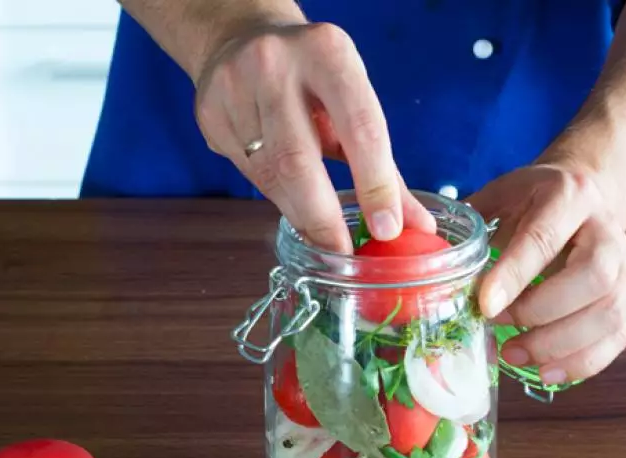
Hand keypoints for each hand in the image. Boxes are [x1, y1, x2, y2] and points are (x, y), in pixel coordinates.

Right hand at [194, 22, 433, 251]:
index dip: (375, 185)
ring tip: (317, 230)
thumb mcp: (354, 100)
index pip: (360, 129)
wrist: (242, 37)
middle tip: (340, 252)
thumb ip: (385, 165)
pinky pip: (246, 172)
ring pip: (269, 173)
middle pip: (299, 160)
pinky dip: (274, 194)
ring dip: (298, 211)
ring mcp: (234, 87)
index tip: (387, 228)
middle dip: (322, 217)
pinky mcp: (209, 112)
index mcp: (327, 53)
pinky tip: (287, 194)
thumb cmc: (312, 76)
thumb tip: (415, 224)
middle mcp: (276, 64)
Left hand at [468, 164, 625, 383]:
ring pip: (609, 313)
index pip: (544, 238)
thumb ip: (473, 224)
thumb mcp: (501, 195)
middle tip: (499, 326)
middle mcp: (607, 232)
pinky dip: (582, 362)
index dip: (515, 275)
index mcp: (570, 197)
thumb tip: (433, 262)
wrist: (585, 199)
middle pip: (594, 277)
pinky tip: (545, 372)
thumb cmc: (533, 201)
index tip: (484, 305)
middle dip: (542, 312)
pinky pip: (617, 338)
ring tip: (514, 355)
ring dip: (559, 344)